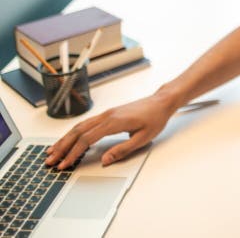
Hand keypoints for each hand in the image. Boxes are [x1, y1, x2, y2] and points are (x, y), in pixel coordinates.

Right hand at [44, 93, 174, 168]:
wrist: (161, 102)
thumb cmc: (155, 119)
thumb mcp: (143, 138)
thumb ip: (123, 150)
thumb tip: (104, 161)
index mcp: (114, 122)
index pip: (87, 139)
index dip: (74, 153)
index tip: (64, 164)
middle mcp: (106, 116)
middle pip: (77, 132)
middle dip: (62, 147)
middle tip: (50, 160)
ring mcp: (106, 114)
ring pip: (79, 126)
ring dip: (64, 139)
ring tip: (52, 151)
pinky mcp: (108, 114)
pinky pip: (86, 124)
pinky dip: (74, 133)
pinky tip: (68, 140)